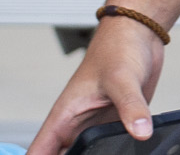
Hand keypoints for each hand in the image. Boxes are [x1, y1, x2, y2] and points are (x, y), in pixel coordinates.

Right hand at [27, 17, 164, 154]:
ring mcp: (96, 126)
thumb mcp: (122, 80)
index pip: (38, 153)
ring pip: (87, 154)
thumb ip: (130, 107)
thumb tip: (141, 132)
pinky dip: (116, 151)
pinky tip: (130, 153)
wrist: (139, 35)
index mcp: (64, 118)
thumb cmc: (117, 49)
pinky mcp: (116, 123)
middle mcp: (77, 126)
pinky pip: (111, 147)